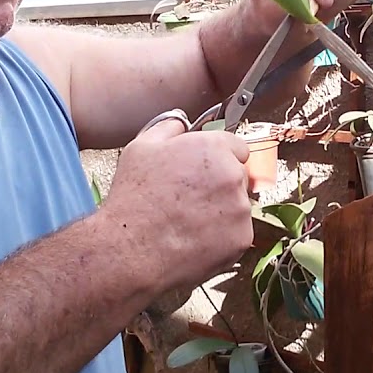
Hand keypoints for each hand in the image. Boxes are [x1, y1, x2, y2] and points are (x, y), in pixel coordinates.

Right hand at [100, 118, 253, 291]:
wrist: (132, 249)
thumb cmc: (134, 199)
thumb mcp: (141, 148)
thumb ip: (169, 128)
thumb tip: (182, 123)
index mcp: (213, 148)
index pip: (237, 147)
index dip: (219, 159)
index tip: (205, 172)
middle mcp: (232, 175)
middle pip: (238, 177)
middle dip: (220, 186)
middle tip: (190, 200)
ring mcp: (240, 209)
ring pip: (238, 207)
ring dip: (222, 212)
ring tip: (188, 222)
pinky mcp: (241, 238)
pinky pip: (237, 234)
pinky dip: (221, 238)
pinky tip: (195, 239)